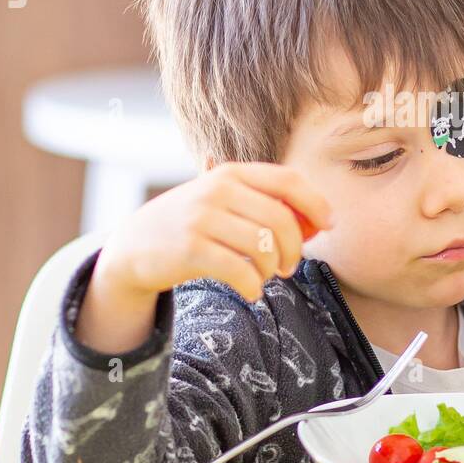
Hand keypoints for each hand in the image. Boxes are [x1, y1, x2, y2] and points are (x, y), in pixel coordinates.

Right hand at [95, 162, 333, 304]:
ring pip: (264, 247)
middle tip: (289, 266)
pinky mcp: (191, 249)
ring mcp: (202, 218)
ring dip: (272, 270)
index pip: (288, 180)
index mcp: (231, 172)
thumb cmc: (191, 223)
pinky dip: (254, 287)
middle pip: (281, 220)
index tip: (329, 224)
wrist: (134, 244)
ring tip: (264, 276)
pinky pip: (241, 272)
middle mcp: (218, 190)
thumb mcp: (222, 200)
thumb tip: (318, 221)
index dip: (316, 203)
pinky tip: (250, 290)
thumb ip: (263, 203)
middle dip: (295, 248)